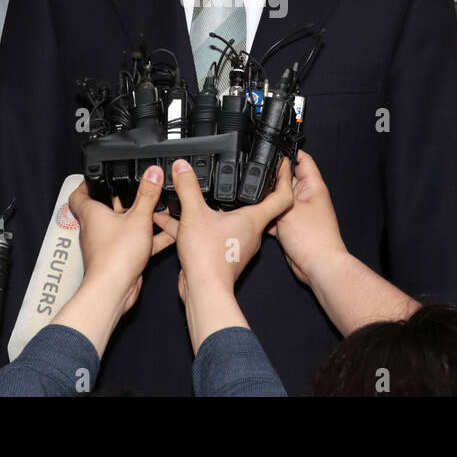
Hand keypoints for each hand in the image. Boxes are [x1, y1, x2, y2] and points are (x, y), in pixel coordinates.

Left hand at [66, 166, 173, 317]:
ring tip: (157, 209)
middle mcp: (96, 228)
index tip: (101, 177)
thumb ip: (147, 194)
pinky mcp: (120, 257)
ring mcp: (107, 244)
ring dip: (139, 219)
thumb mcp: (138, 217)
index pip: (80, 194)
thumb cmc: (114, 256)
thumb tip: (152, 173)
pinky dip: (150, 237)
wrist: (114, 289)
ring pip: (123, 226)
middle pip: (106, 208)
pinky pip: (135, 242)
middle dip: (124, 199)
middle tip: (138, 190)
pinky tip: (168, 233)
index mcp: (92, 213)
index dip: (88, 184)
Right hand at [152, 157, 293, 301]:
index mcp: (254, 219)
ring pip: (227, 219)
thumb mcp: (195, 213)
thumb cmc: (210, 258)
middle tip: (234, 174)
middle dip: (241, 190)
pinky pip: (211, 232)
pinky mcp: (222, 254)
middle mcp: (250, 232)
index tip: (281, 164)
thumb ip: (188, 187)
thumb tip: (183, 167)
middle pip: (253, 206)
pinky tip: (173, 220)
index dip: (283, 177)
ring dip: (211, 209)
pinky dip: (196, 225)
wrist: (203, 292)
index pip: (282, 196)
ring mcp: (237, 244)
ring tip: (193, 197)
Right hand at [266, 150, 346, 286]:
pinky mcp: (291, 226)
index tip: (272, 149)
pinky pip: (276, 216)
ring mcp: (299, 212)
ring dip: (269, 201)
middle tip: (258, 179)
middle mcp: (307, 197)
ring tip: (258, 200)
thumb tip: (277, 166)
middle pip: (287, 179)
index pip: (302, 159)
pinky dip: (268, 217)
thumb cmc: (313, 238)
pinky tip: (259, 218)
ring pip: (279, 199)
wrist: (317, 266)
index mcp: (313, 186)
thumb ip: (281, 186)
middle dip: (273, 179)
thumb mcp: (291, 205)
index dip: (288, 152)